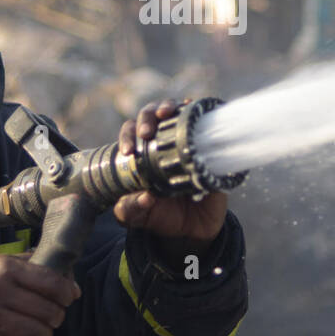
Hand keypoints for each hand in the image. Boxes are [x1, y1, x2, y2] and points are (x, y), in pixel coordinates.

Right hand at [0, 253, 80, 335]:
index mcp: (5, 269)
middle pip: (48, 312)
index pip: (52, 284)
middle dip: (57, 316)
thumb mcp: (11, 263)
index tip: (69, 296)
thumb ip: (42, 267)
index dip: (67, 293)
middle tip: (53, 315)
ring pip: (37, 335)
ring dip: (46, 335)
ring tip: (42, 330)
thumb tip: (73, 285)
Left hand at [115, 98, 227, 244]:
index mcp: (141, 153)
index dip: (127, 136)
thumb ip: (128, 211)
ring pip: (176, 112)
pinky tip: (194, 109)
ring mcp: (185, 141)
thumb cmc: (161, 216)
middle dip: (147, 118)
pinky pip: (203, 122)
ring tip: (167, 113)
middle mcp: (161, 142)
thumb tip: (144, 198)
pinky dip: (198, 112)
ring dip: (170, 106)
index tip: (129, 151)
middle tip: (146, 133)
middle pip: (151, 115)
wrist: (194, 229)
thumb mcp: (138, 217)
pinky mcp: (207, 146)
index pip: (130, 132)